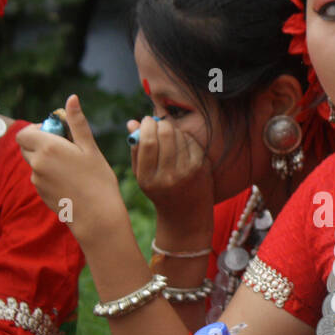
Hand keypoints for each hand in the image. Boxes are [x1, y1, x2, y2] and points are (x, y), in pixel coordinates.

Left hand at [17, 95, 123, 242]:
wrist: (97, 217)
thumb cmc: (98, 180)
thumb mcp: (90, 148)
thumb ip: (77, 123)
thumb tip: (72, 98)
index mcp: (47, 148)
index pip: (24, 133)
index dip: (36, 129)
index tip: (56, 133)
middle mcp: (36, 163)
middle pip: (27, 146)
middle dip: (41, 142)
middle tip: (66, 147)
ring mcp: (37, 180)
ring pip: (34, 162)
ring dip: (47, 159)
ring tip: (73, 167)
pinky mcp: (40, 193)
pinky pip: (40, 177)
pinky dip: (50, 174)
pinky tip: (71, 181)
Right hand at [126, 115, 213, 237]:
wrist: (186, 214)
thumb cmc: (159, 190)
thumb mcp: (142, 176)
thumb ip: (136, 149)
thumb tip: (132, 122)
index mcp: (149, 179)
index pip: (148, 142)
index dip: (147, 126)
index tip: (146, 120)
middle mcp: (169, 176)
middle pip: (165, 134)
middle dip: (160, 123)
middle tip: (158, 123)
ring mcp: (188, 172)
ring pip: (179, 135)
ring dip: (173, 130)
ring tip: (169, 137)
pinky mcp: (202, 167)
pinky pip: (192, 141)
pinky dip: (185, 138)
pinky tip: (181, 146)